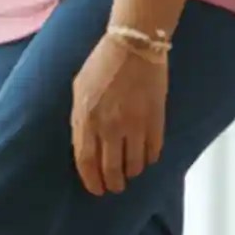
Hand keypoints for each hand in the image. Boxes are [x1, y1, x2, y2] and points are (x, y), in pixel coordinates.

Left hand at [71, 35, 167, 194]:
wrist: (134, 44)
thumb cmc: (102, 64)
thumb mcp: (79, 89)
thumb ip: (80, 118)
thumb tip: (83, 144)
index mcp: (86, 118)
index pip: (86, 161)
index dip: (91, 180)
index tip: (96, 190)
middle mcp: (108, 125)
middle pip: (111, 169)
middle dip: (113, 183)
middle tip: (116, 187)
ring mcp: (134, 124)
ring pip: (134, 164)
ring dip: (132, 172)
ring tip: (131, 172)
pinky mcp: (155, 119)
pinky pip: (153, 150)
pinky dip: (150, 158)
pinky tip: (147, 158)